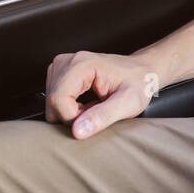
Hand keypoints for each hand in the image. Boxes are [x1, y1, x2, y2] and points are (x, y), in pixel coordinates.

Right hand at [44, 50, 158, 138]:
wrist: (142, 71)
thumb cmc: (138, 83)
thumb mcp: (128, 103)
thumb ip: (103, 117)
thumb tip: (77, 131)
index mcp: (82, 64)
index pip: (58, 100)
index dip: (72, 117)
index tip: (93, 117)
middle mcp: (68, 61)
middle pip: (52, 102)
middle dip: (72, 115)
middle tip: (96, 110)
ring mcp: (62, 65)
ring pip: (51, 103)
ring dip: (70, 111)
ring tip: (93, 105)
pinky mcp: (60, 73)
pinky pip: (54, 99)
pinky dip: (68, 107)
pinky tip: (86, 102)